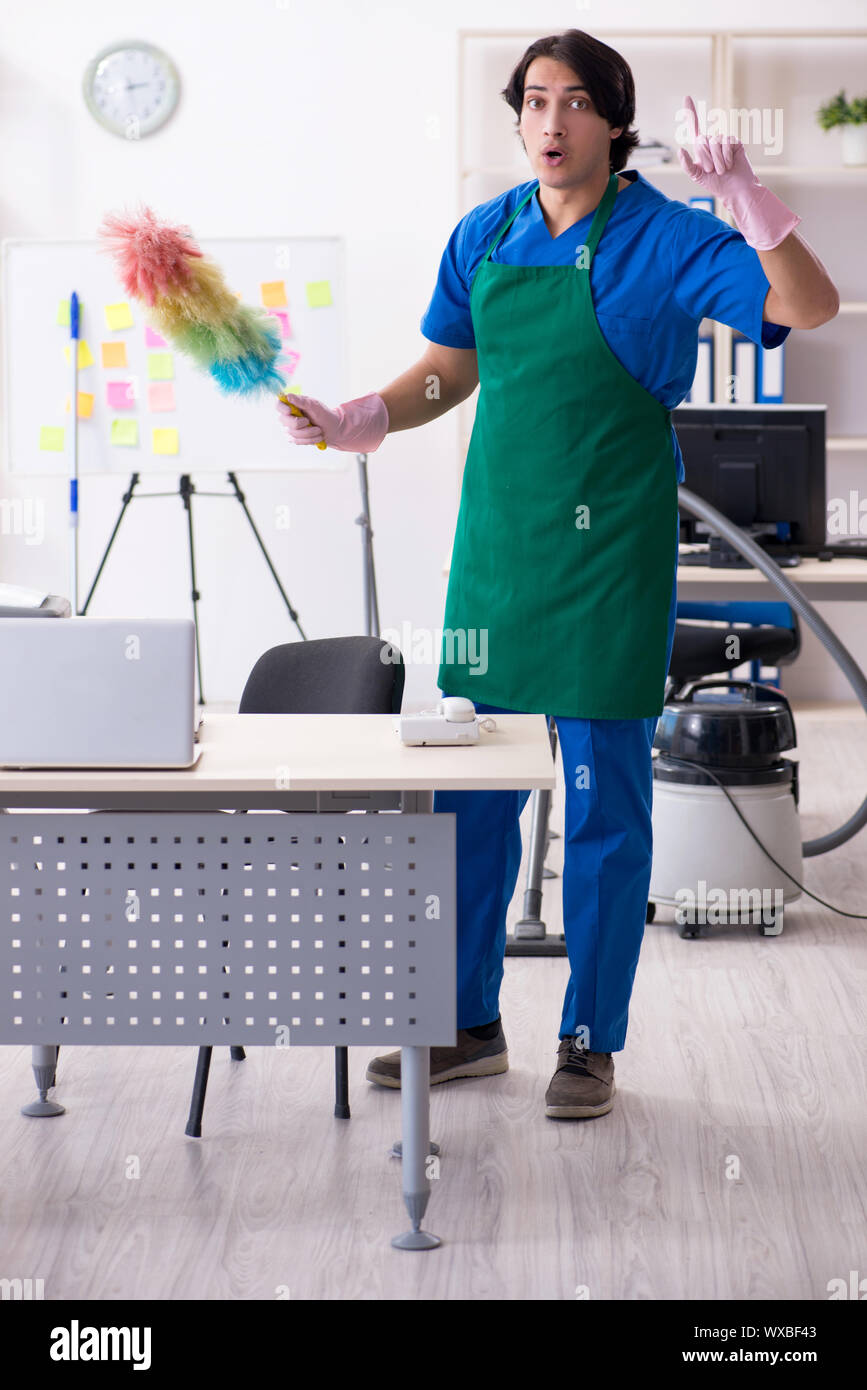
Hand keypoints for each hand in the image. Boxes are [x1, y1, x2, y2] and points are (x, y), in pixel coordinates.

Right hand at [276, 391, 388, 452]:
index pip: (278, 405)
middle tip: (310, 422)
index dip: (282, 409)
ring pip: (293, 433)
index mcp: (291, 405)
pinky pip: (297, 441)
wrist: (333, 429)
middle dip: (301, 424)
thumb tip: (288, 396)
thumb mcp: (315, 405)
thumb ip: (301, 401)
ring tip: (318, 430)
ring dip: (309, 433)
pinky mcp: (294, 439)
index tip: (290, 411)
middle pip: (284, 421)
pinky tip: (317, 436)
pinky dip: (310, 440)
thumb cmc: (324, 414)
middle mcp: (287, 417)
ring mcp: (289, 429)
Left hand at [677, 94, 800, 249]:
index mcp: (701, 147)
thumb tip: (681, 149)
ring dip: (716, 160)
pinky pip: (725, 143)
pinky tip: (730, 164)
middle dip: (705, 159)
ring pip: (713, 142)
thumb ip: (687, 164)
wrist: (734, 190)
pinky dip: (725, 156)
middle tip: (712, 170)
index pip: (694, 126)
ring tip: (722, 170)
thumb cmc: (715, 184)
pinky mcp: (734, 142)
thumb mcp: (697, 176)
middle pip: (701, 141)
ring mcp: (723, 140)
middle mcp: (712, 141)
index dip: (690, 112)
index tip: (686, 96)